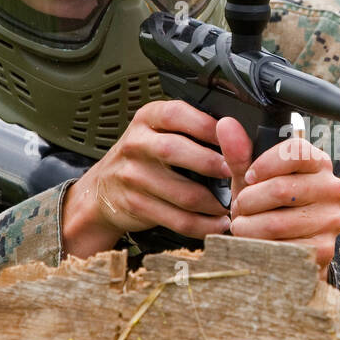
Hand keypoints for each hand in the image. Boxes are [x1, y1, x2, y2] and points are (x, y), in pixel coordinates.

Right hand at [62, 100, 232, 257]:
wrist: (102, 189)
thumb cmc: (143, 157)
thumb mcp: (158, 131)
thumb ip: (190, 129)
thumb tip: (237, 134)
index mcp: (147, 119)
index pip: (176, 114)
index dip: (207, 126)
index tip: (232, 138)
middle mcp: (136, 144)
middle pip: (174, 151)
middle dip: (211, 163)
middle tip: (235, 173)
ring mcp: (133, 176)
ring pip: (182, 193)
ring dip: (214, 202)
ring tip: (233, 203)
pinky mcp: (137, 205)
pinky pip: (177, 218)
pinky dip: (203, 224)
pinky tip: (217, 222)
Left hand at [216, 116, 339, 275]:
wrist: (288, 247)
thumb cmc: (271, 206)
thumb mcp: (253, 179)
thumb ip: (240, 154)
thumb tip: (225, 125)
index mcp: (318, 164)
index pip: (295, 151)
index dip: (264, 164)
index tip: (249, 177)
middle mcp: (331, 188)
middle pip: (281, 189)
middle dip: (248, 201)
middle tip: (240, 208)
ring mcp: (331, 220)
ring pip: (277, 222)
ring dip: (248, 226)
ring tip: (243, 225)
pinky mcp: (324, 249)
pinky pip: (281, 247)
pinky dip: (259, 246)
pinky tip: (257, 242)